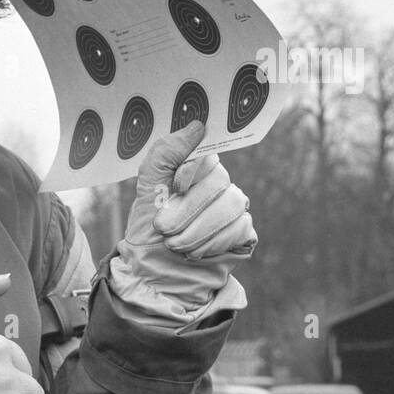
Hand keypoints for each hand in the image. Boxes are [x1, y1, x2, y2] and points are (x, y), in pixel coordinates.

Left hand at [113, 119, 255, 318]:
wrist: (156, 268)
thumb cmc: (150, 225)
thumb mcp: (148, 186)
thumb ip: (167, 153)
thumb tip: (197, 125)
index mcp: (197, 169)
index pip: (207, 157)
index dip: (190, 172)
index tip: (174, 188)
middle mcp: (219, 184)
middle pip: (219, 182)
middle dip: (187, 209)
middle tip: (164, 228)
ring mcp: (234, 207)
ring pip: (230, 206)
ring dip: (197, 229)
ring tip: (176, 244)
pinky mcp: (244, 232)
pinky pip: (239, 228)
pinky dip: (213, 242)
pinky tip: (196, 251)